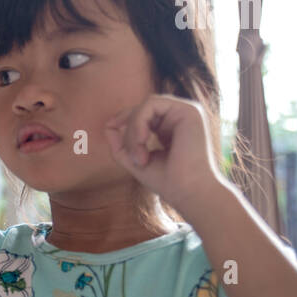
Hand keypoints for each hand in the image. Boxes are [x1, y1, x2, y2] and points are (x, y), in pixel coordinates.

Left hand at [103, 94, 226, 213]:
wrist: (188, 192)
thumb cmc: (167, 181)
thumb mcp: (135, 160)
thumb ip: (121, 144)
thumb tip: (108, 127)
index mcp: (171, 127)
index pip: (143, 114)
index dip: (124, 120)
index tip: (110, 129)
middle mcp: (180, 116)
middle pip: (142, 109)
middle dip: (129, 130)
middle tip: (133, 159)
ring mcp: (186, 111)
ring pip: (145, 106)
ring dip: (134, 130)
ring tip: (139, 156)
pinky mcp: (188, 110)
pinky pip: (151, 104)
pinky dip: (139, 122)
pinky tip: (142, 141)